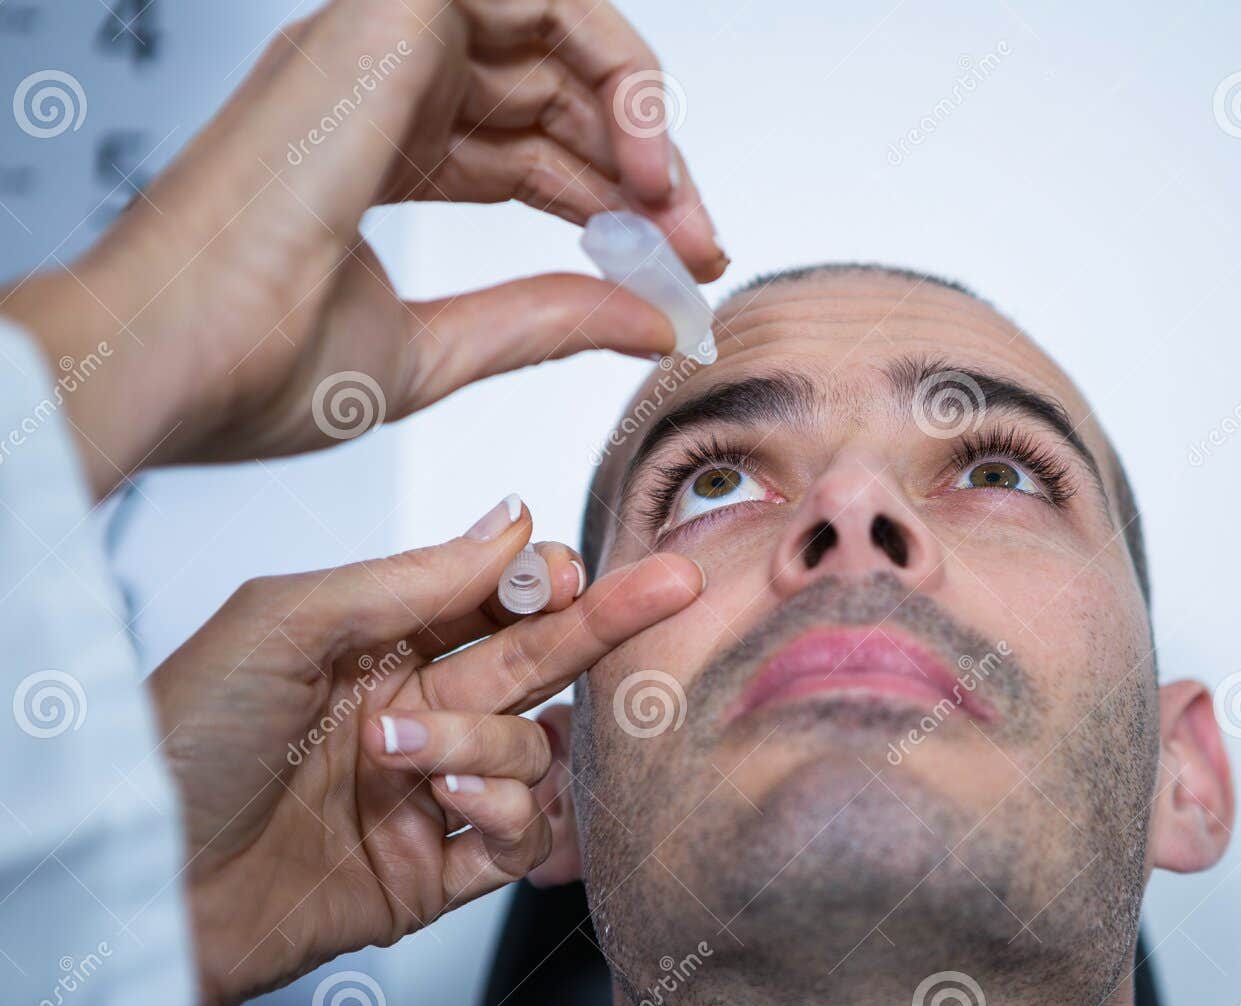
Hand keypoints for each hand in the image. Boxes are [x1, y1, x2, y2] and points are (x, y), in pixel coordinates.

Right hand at [2, 0, 724, 497]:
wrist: (174, 357)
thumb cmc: (260, 367)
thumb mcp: (439, 349)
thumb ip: (548, 320)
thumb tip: (654, 320)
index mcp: (378, 151)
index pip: (526, 156)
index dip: (610, 206)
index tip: (677, 268)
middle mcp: (384, 86)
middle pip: (555, 98)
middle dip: (643, 172)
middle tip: (699, 246)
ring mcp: (386, 44)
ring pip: (559, 39)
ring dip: (641, 124)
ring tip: (682, 215)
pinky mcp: (395, 14)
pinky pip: (545, 2)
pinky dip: (618, 74)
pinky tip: (650, 162)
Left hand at [148, 494, 703, 1005]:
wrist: (138, 885)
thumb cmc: (181, 741)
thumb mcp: (286, 623)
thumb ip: (415, 577)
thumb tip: (513, 521)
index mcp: (377, 644)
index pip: (495, 602)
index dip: (544, 584)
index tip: (571, 573)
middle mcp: (414, 710)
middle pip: (539, 661)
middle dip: (601, 624)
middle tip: (670, 589)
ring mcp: (429, 792)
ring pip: (532, 751)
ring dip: (489, 743)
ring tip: (408, 753)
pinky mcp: (437, 871)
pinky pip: (520, 836)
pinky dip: (505, 813)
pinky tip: (448, 799)